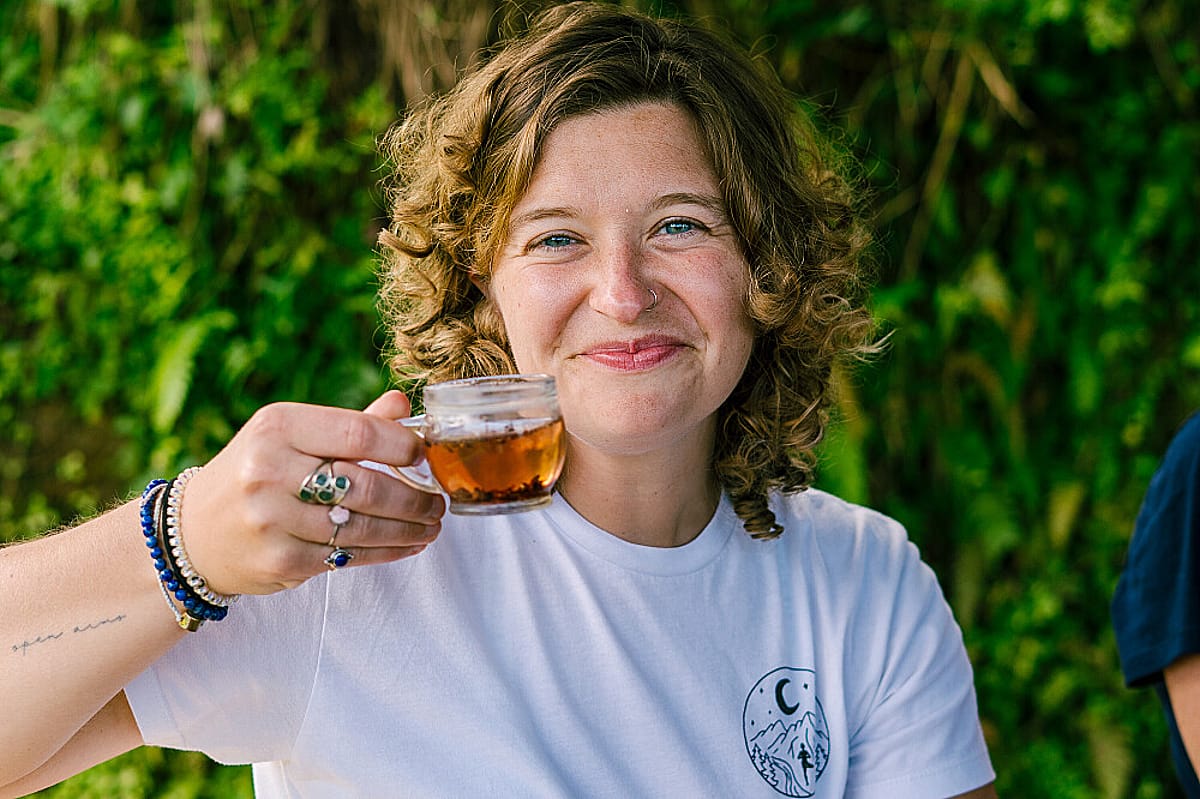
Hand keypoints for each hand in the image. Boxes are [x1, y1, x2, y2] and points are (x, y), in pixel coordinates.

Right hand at [177, 390, 443, 595]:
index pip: (359, 433)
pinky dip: (386, 552)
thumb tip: (403, 405)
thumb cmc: (257, 473)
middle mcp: (269, 470)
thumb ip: (351, 424)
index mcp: (278, 426)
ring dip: (408, 529)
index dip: (403, 446)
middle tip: (437, 502)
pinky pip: (348, 556)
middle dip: (414, 498)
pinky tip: (406, 545)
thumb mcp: (291, 436)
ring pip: (362, 526)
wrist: (194, 533)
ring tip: (430, 524)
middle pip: (366, 485)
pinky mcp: (280, 560)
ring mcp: (272, 519)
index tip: (424, 456)